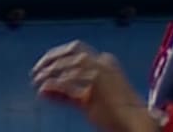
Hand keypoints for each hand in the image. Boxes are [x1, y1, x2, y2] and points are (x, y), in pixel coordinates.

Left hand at [31, 41, 160, 131]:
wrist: (136, 124)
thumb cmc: (114, 115)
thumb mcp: (87, 100)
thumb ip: (65, 94)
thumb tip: (41, 90)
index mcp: (105, 62)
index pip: (76, 49)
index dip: (55, 55)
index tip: (42, 66)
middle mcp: (103, 61)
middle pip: (72, 49)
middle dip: (51, 58)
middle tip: (36, 71)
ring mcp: (101, 69)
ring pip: (68, 63)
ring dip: (49, 72)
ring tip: (37, 81)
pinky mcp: (97, 79)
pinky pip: (69, 79)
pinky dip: (55, 84)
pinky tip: (46, 90)